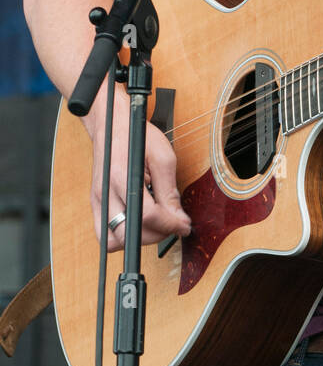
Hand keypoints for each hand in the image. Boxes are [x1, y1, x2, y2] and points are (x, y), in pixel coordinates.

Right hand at [84, 93, 192, 250]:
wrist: (111, 125)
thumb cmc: (136, 136)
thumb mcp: (163, 157)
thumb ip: (169, 190)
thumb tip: (178, 218)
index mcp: (122, 177)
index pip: (148, 215)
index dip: (171, 225)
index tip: (184, 226)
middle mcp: (105, 192)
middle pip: (129, 233)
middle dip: (156, 235)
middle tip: (172, 225)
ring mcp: (97, 200)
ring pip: (112, 240)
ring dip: (138, 239)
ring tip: (155, 225)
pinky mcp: (96, 204)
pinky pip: (105, 234)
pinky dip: (123, 236)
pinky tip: (139, 223)